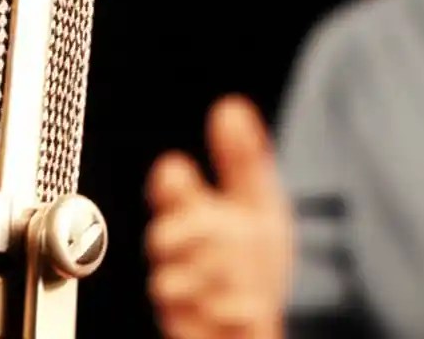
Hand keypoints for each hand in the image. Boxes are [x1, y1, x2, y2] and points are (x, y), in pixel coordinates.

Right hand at [144, 94, 291, 338]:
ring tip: (236, 281)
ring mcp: (174, 286)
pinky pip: (189, 316)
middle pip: (164, 235)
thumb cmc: (254, 263)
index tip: (180, 175)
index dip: (172, 182)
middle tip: (230, 239)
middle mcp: (175, 248)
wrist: (256, 322)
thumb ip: (243, 161)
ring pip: (173, 279)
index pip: (168, 185)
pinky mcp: (178, 321)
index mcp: (192, 210)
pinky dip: (221, 311)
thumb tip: (231, 107)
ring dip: (215, 280)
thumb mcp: (259, 205)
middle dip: (202, 239)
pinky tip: (235, 308)